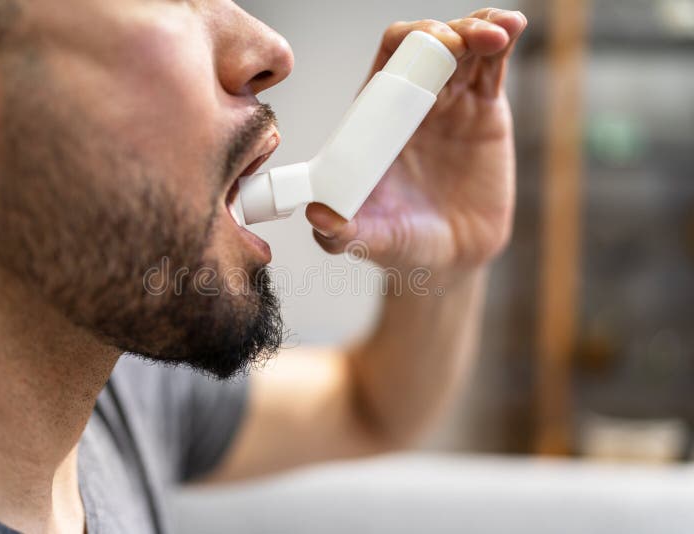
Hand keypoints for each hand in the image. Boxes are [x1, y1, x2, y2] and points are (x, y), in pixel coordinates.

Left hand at [306, 9, 527, 271]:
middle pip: (428, 46)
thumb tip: (317, 216)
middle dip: (446, 31)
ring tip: (497, 33)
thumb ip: (342, 232)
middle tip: (462, 42)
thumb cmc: (402, 243)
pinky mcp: (484, 110)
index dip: (408, 42)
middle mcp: (412, 103)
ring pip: (463, 49)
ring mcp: (450, 103)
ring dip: (478, 29)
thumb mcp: (372, 239)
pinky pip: (492, 68)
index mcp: (379, 119)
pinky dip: (502, 41)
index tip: (429, 44)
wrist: (451, 259)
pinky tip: (512, 28)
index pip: (388, 61)